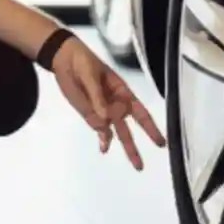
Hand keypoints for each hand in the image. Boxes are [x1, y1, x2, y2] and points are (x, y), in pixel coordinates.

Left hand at [50, 37, 166, 170]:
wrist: (63, 58)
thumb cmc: (82, 62)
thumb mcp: (90, 75)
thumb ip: (97, 97)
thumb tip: (105, 120)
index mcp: (121, 91)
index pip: (139, 112)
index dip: (150, 127)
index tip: (161, 142)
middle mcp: (115, 104)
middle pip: (128, 127)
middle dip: (135, 146)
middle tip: (141, 165)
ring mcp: (101, 110)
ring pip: (114, 131)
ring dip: (121, 145)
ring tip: (133, 164)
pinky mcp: (89, 113)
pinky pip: (98, 128)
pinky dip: (103, 138)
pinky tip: (104, 147)